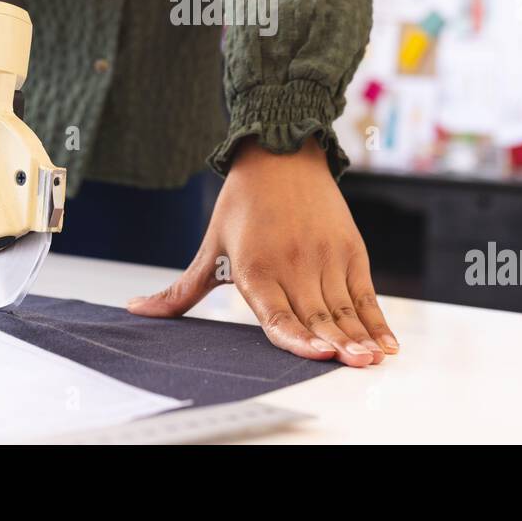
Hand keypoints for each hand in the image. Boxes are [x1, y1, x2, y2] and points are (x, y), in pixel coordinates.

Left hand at [127, 136, 398, 366]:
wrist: (281, 152)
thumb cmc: (242, 203)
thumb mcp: (210, 245)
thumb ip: (181, 291)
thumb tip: (136, 311)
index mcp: (256, 269)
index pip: (277, 314)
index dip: (298, 338)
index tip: (317, 354)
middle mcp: (292, 264)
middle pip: (316, 316)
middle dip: (337, 346)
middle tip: (354, 367)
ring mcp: (324, 256)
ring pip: (343, 308)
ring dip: (359, 337)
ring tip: (370, 361)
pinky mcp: (348, 249)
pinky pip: (364, 293)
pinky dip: (376, 320)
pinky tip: (385, 343)